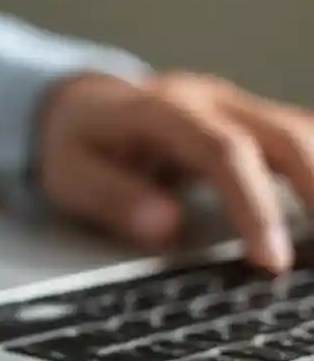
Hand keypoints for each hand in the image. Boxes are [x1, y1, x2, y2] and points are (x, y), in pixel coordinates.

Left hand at [38, 71, 313, 272]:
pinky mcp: (253, 122)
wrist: (80, 104)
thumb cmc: (75, 143)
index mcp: (162, 110)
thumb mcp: (69, 172)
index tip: (272, 259)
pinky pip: (302, 142)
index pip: (223, 152)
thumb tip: (163, 226)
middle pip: (283, 136)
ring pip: (302, 134)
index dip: (253, 205)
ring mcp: (237, 107)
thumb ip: (112, 196)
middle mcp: (210, 101)